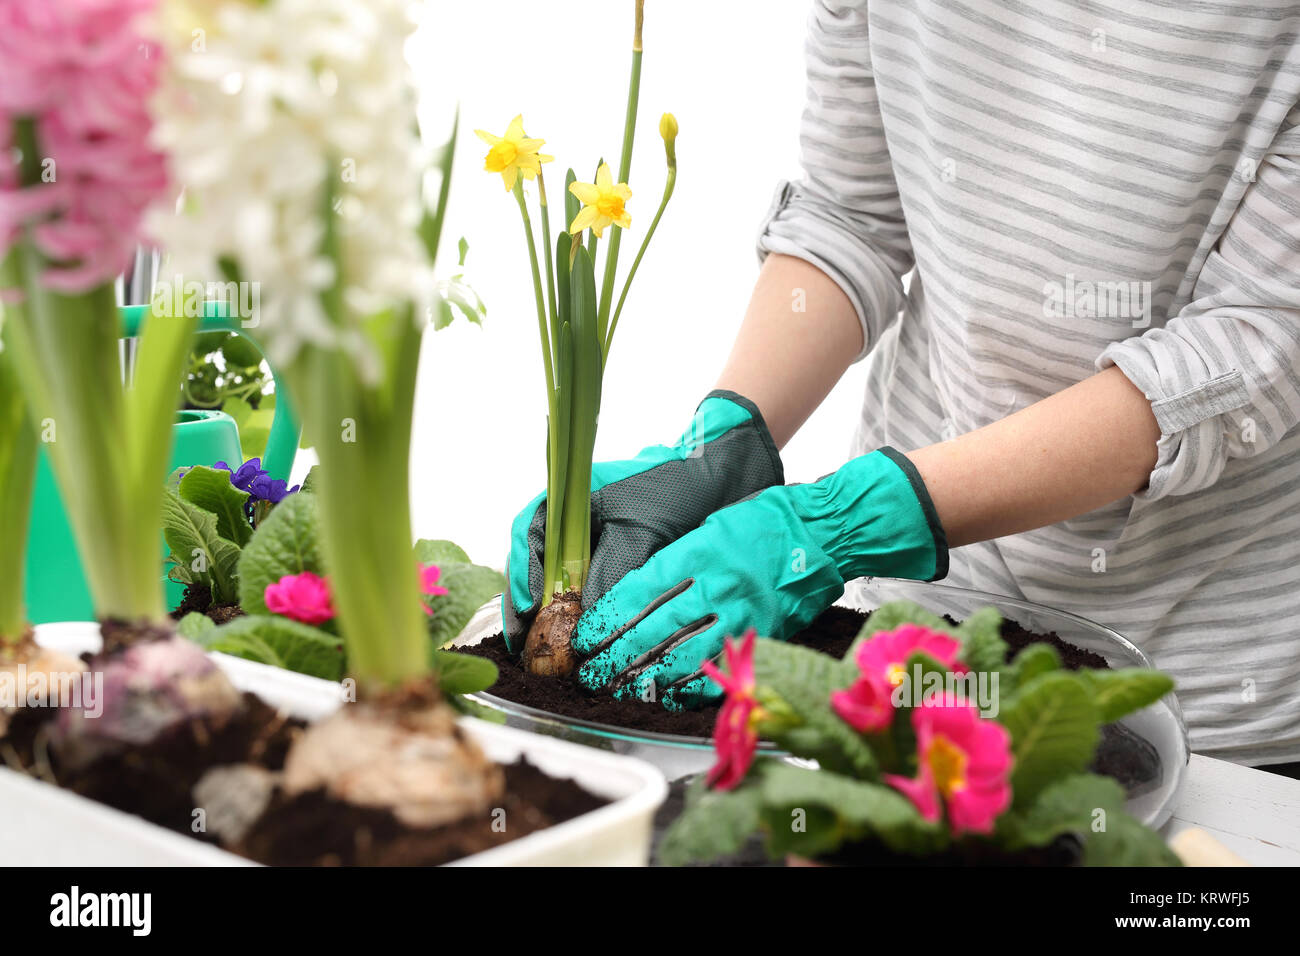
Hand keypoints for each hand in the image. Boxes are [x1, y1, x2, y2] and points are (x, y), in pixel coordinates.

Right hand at [502, 390, 782, 649]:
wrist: (718, 481)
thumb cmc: (677, 493)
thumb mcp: (640, 533)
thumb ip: (609, 573)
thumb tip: (584, 622)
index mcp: (573, 497)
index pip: (529, 531)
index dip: (522, 570)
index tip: (528, 605)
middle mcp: (574, 520)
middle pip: (534, 562)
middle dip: (528, 603)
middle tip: (527, 642)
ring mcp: (590, 542)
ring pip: (554, 581)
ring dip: (549, 615)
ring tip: (546, 650)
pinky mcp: (610, 563)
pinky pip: (583, 590)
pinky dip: (577, 615)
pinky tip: (578, 641)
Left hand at [569, 448, 947, 707]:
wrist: (821, 532)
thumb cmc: (762, 524)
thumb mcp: (708, 527)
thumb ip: (675, 561)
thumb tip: (634, 595)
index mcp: (699, 550)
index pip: (642, 590)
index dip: (610, 617)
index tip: (588, 635)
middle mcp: (717, 583)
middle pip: (657, 627)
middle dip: (619, 653)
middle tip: (592, 672)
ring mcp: (741, 612)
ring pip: (684, 652)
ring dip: (647, 674)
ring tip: (619, 686)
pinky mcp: (761, 633)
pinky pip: (720, 666)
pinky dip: (691, 685)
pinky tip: (667, 694)